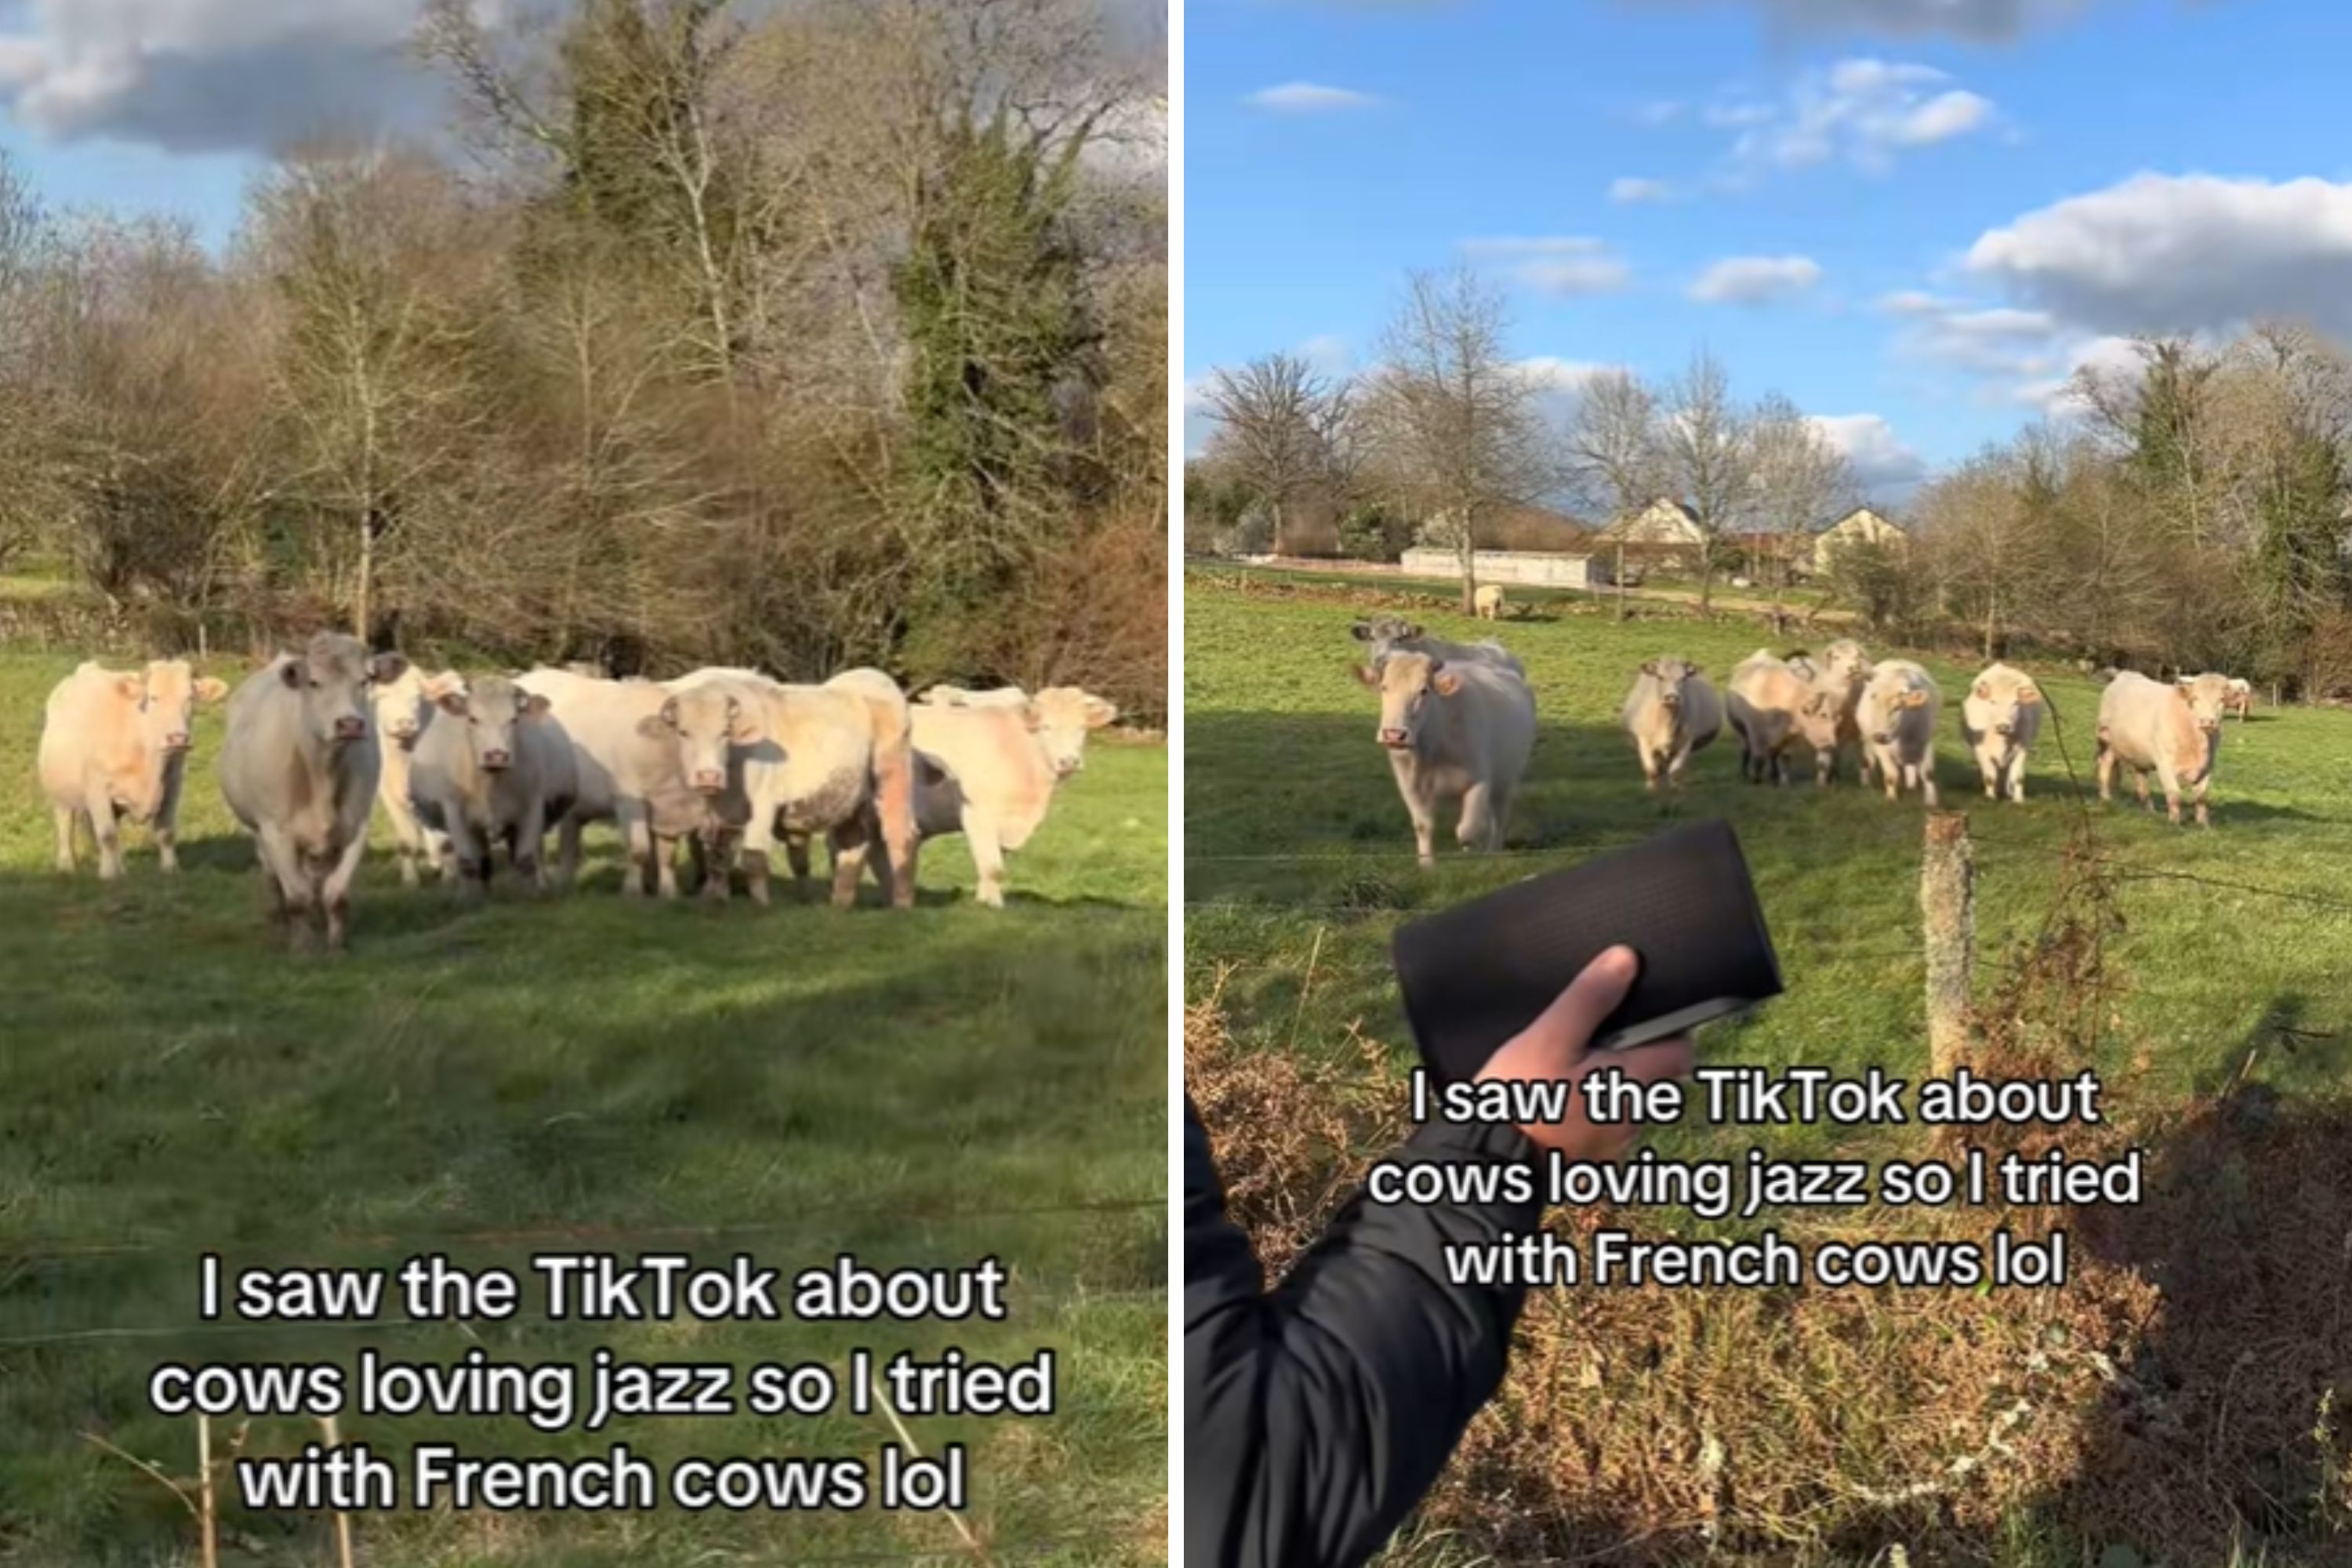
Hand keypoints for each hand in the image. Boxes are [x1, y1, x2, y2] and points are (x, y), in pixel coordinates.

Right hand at [1475, 945, 1693, 1157]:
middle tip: (1589, 1042)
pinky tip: (1557, 1104)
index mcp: (1632, 1082)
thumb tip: (1626, 959)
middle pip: (1652, 1078)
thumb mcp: (1550, 1036)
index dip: (1669, 1031)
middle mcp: (1633, 1118)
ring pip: (1626, 1104)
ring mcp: (1614, 1144)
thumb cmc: (1520, 1096)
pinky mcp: (1592, 1161)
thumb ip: (1590, 997)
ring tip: (1565, 1073)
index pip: (1680, 1053)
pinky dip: (1589, 1113)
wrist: (1489, 1158)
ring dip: (1608, 1087)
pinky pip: (1602, 1128)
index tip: (1641, 1019)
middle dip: (1629, 1058)